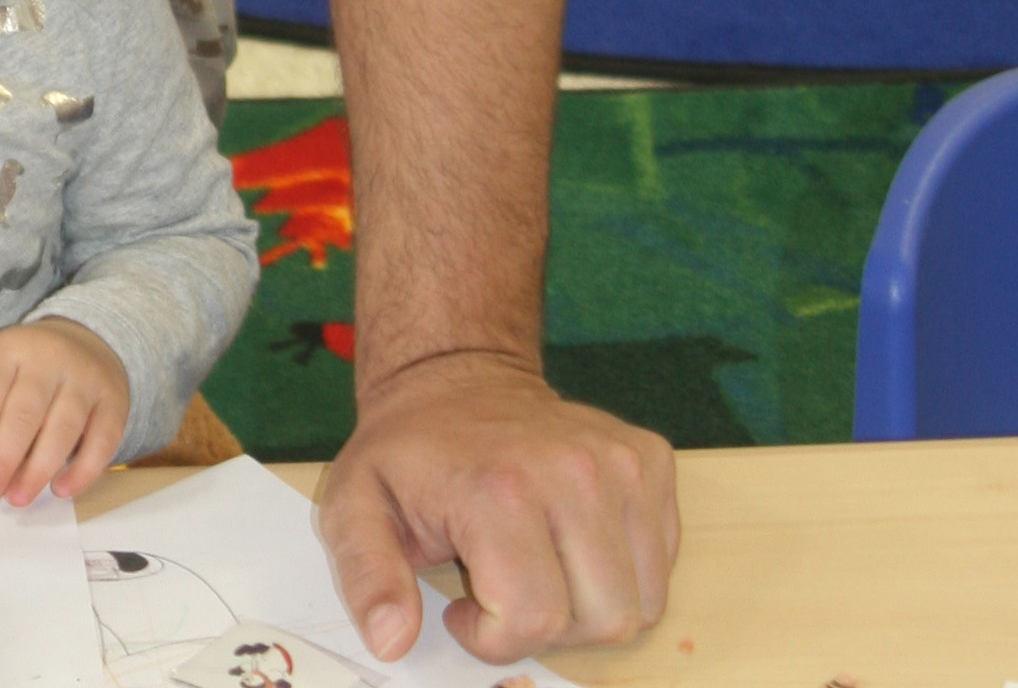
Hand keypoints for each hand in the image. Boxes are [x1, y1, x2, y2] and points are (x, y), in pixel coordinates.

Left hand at [0, 318, 128, 504]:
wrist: (88, 342)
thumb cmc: (27, 372)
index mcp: (10, 350)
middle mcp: (50, 358)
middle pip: (24, 413)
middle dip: (3, 459)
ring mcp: (86, 378)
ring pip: (63, 428)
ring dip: (38, 469)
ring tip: (17, 498)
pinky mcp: (115, 400)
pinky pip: (103, 440)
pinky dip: (83, 469)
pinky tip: (61, 489)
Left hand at [320, 353, 677, 662]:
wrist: (455, 377)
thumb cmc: (410, 452)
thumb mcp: (355, 505)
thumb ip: (366, 577)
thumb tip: (392, 640)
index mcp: (498, 488)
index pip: (533, 619)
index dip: (493, 638)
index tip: (464, 607)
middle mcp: (572, 471)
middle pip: (601, 619)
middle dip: (548, 629)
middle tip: (504, 589)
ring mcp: (620, 462)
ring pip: (642, 603)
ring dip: (589, 607)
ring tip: (538, 567)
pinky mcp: (650, 459)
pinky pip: (661, 564)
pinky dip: (623, 573)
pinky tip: (572, 541)